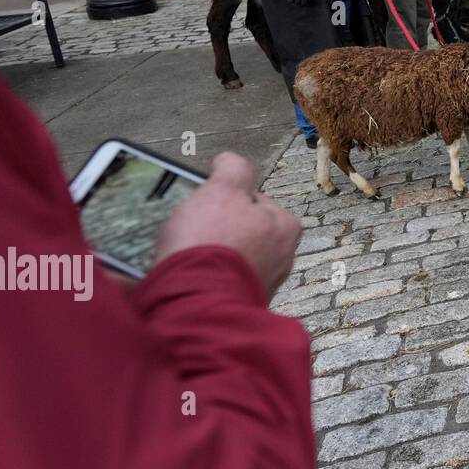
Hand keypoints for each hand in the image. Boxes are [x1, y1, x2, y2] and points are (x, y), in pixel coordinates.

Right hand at [153, 152, 301, 299]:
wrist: (193, 306)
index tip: (206, 204)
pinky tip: (182, 275)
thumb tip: (228, 160)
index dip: (226, 197)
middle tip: (192, 230)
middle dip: (216, 229)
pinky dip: (199, 278)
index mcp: (286, 229)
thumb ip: (232, 168)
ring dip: (205, 256)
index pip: (255, 201)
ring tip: (183, 255)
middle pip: (241, 231)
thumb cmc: (212, 244)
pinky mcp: (235, 308)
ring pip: (226, 259)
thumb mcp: (223, 189)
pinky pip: (214, 284)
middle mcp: (280, 261)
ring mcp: (259, 287)